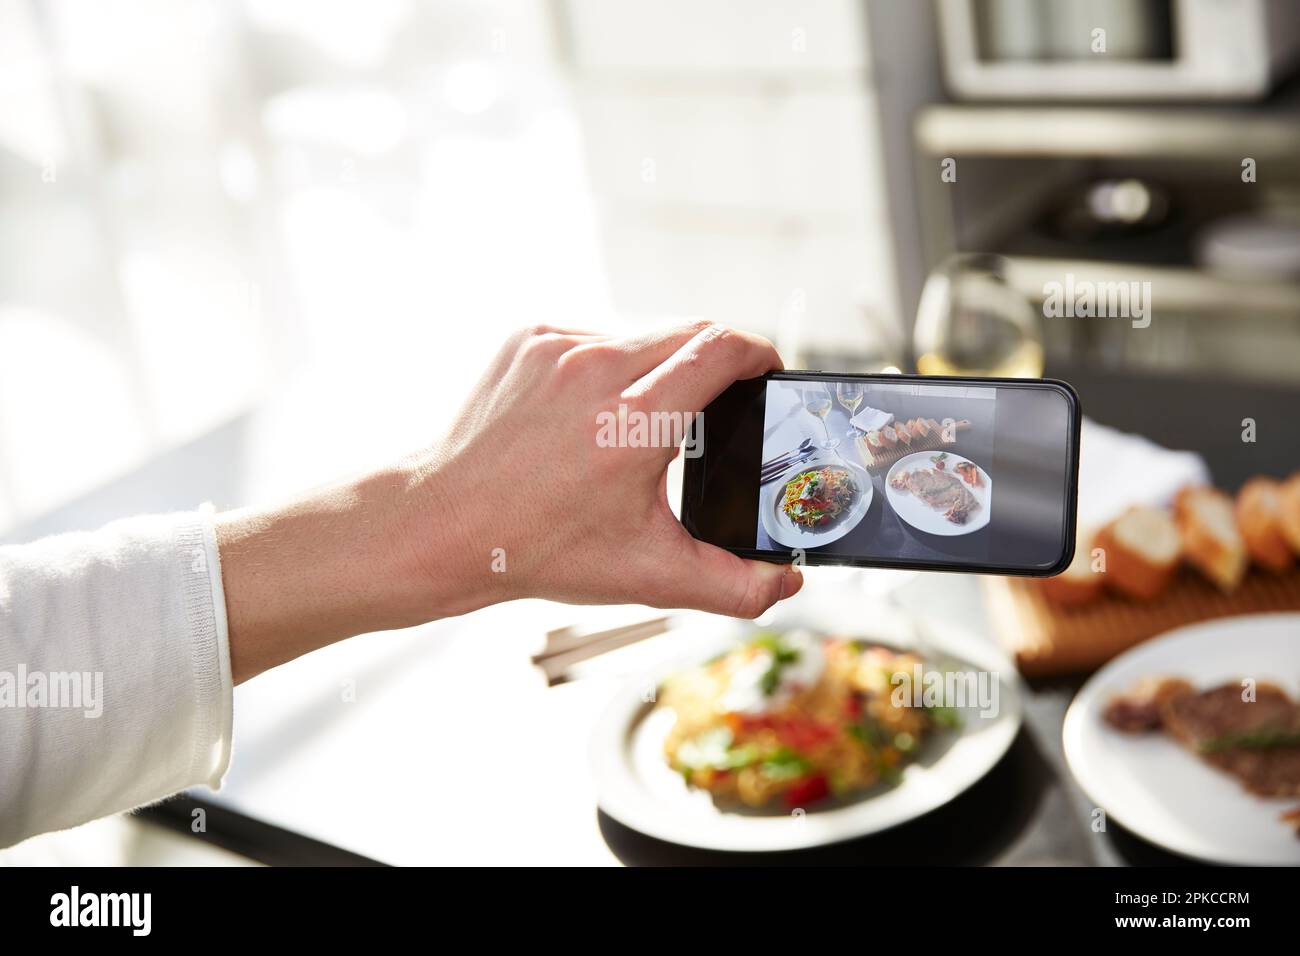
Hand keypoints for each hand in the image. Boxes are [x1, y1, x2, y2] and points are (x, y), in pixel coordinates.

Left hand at [406, 321, 802, 615]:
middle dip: (718, 361)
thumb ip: (731, 585)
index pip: (722, 349)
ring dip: (660, 365)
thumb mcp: (647, 575)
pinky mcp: (528, 340)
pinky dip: (610, 367)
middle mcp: (596, 371)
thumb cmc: (539, 549)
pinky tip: (595, 413)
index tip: (767, 372)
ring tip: (650, 419)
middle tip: (724, 400)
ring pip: (641, 335)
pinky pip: (594, 337)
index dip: (758, 354)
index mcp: (633, 422)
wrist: (444, 526)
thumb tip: (784, 581)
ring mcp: (557, 348)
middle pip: (690, 333)